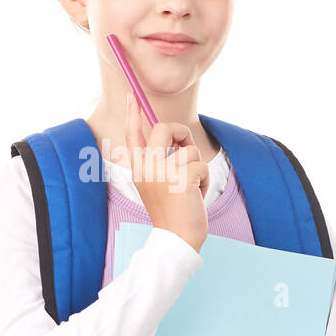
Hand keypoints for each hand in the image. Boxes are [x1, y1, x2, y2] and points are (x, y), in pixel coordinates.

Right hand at [124, 94, 208, 252]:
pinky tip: (195, 195)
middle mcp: (145, 168)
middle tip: (185, 151)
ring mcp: (161, 173)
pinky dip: (204, 179)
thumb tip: (176, 136)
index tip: (132, 95)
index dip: (133, 114)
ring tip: (189, 188)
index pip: (132, 134)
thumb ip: (160, 160)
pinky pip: (201, 164)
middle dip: (181, 134)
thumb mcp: (157, 183)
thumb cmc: (172, 211)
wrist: (176, 240)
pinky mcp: (180, 179)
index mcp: (137, 168)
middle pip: (164, 128)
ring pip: (188, 150)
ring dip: (196, 167)